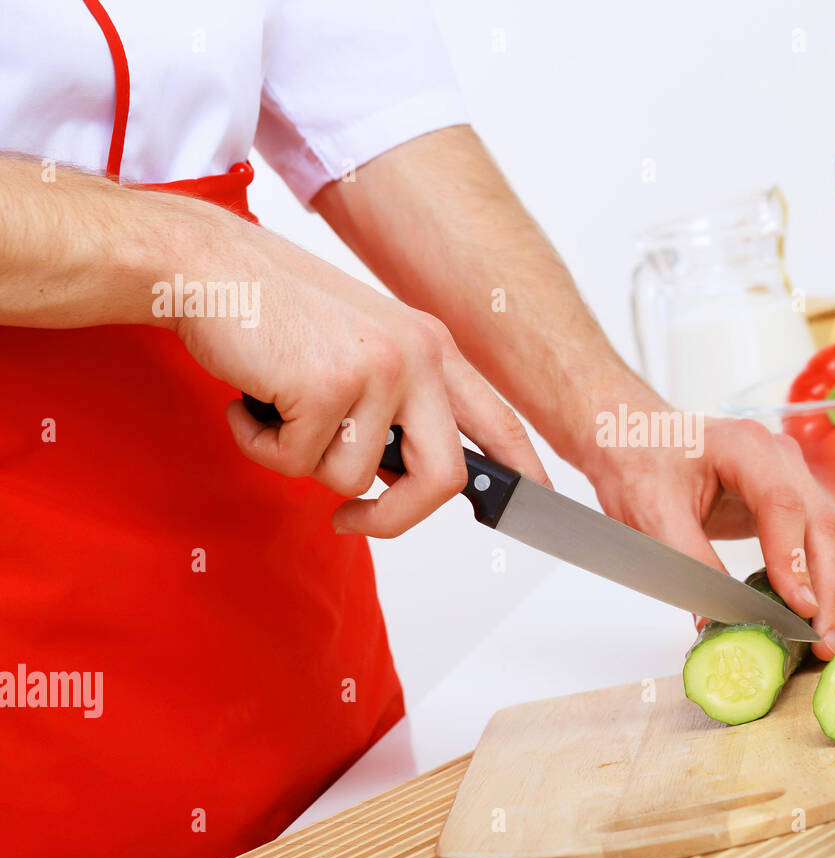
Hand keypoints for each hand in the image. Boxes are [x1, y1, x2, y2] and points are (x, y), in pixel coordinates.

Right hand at [172, 224, 548, 535]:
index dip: (522, 469)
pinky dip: (261, 444)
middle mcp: (417, 356)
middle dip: (394, 517)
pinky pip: (296, 464)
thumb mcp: (362, 347)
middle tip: (353, 521)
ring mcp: (376, 370)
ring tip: (277, 404)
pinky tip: (252, 397)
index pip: (498, 421)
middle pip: (443, 479)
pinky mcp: (325, 386)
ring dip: (299, 459)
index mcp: (433, 348)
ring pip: (351, 478)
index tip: (533, 501)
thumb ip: (399, 405)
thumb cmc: (274, 309)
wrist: (206, 265)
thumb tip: (407, 477)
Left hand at [584, 416, 834, 654]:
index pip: (782, 506)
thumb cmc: (641, 464)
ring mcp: (793, 477)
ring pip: (833, 537)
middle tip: (827, 644)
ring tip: (832, 641)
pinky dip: (827, 581)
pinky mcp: (793, 501)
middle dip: (831, 591)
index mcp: (744, 447)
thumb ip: (689, 565)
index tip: (799, 610)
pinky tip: (823, 618)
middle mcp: (780, 457)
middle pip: (823, 525)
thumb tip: (718, 622)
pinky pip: (821, 542)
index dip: (793, 561)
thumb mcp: (652, 516)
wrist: (636, 440)